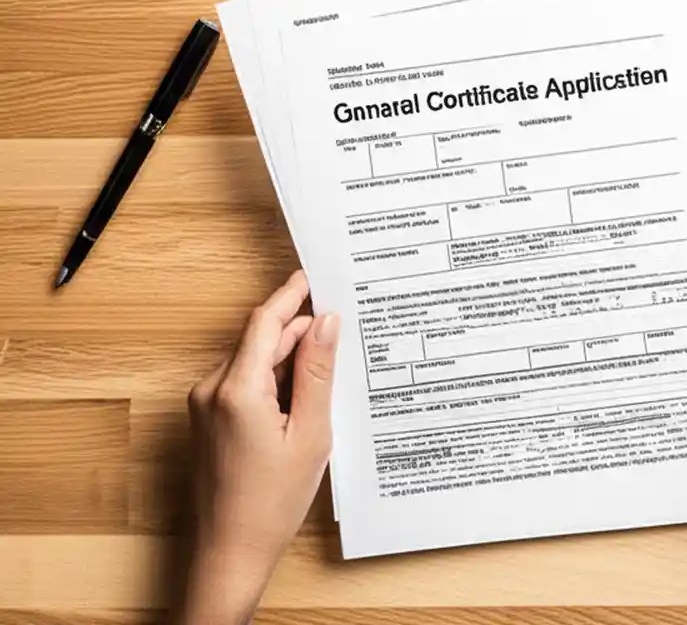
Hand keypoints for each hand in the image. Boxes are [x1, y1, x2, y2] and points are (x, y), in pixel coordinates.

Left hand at [180, 271, 338, 624]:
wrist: (231, 551)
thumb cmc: (271, 502)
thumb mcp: (310, 433)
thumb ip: (317, 373)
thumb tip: (326, 322)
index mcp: (236, 389)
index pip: (264, 322)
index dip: (290, 295)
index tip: (313, 276)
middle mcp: (211, 390)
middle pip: (259, 341)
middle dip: (298, 333)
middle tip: (341, 332)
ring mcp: (204, 406)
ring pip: (253, 363)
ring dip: (288, 362)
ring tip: (328, 379)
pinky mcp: (207, 421)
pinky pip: (243, 385)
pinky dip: (273, 383)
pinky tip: (302, 403)